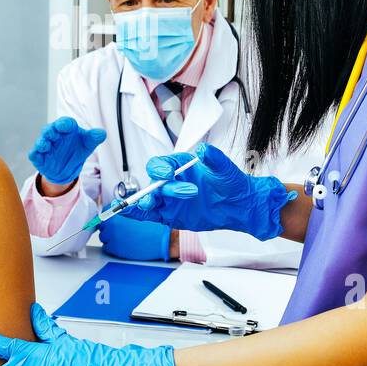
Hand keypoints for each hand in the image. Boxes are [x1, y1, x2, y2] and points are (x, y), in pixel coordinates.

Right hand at [28, 117, 105, 186]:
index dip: (64, 123)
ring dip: (42, 142)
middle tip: (53, 133)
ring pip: (41, 141)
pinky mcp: (39, 157)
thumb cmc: (77, 150)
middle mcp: (54, 135)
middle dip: (50, 131)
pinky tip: (38, 154)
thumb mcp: (88, 144)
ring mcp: (46, 146)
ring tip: (45, 145)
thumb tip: (102, 133)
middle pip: (49, 129)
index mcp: (66, 129)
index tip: (64, 126)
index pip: (65, 123)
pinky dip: (35, 154)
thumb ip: (94, 137)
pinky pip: (34, 154)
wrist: (68, 168)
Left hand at [98, 214, 172, 260]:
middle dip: (108, 227)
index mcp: (115, 219)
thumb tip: (112, 210)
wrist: (159, 241)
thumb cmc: (151, 228)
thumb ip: (121, 212)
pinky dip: (112, 246)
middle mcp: (111, 231)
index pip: (103, 216)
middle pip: (102, 228)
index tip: (110, 219)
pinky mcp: (116, 252)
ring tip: (121, 236)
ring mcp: (113, 242)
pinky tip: (122, 243)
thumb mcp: (136, 214)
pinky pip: (108, 248)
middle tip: (117, 228)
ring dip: (109, 237)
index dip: (107, 217)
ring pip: (104, 238)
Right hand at [121, 142, 296, 238]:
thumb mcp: (225, 169)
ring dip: (147, 201)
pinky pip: (151, 215)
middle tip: (184, 193)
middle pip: (154, 182)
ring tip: (151, 204)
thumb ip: (214, 158)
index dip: (161, 168)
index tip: (169, 172)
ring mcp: (169, 199)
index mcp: (179, 166)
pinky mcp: (169, 215)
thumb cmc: (230, 183)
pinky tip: (128, 213)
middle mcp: (171, 181)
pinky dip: (138, 214)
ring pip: (151, 199)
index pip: (161, 164)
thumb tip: (203, 150)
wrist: (238, 205)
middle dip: (159, 188)